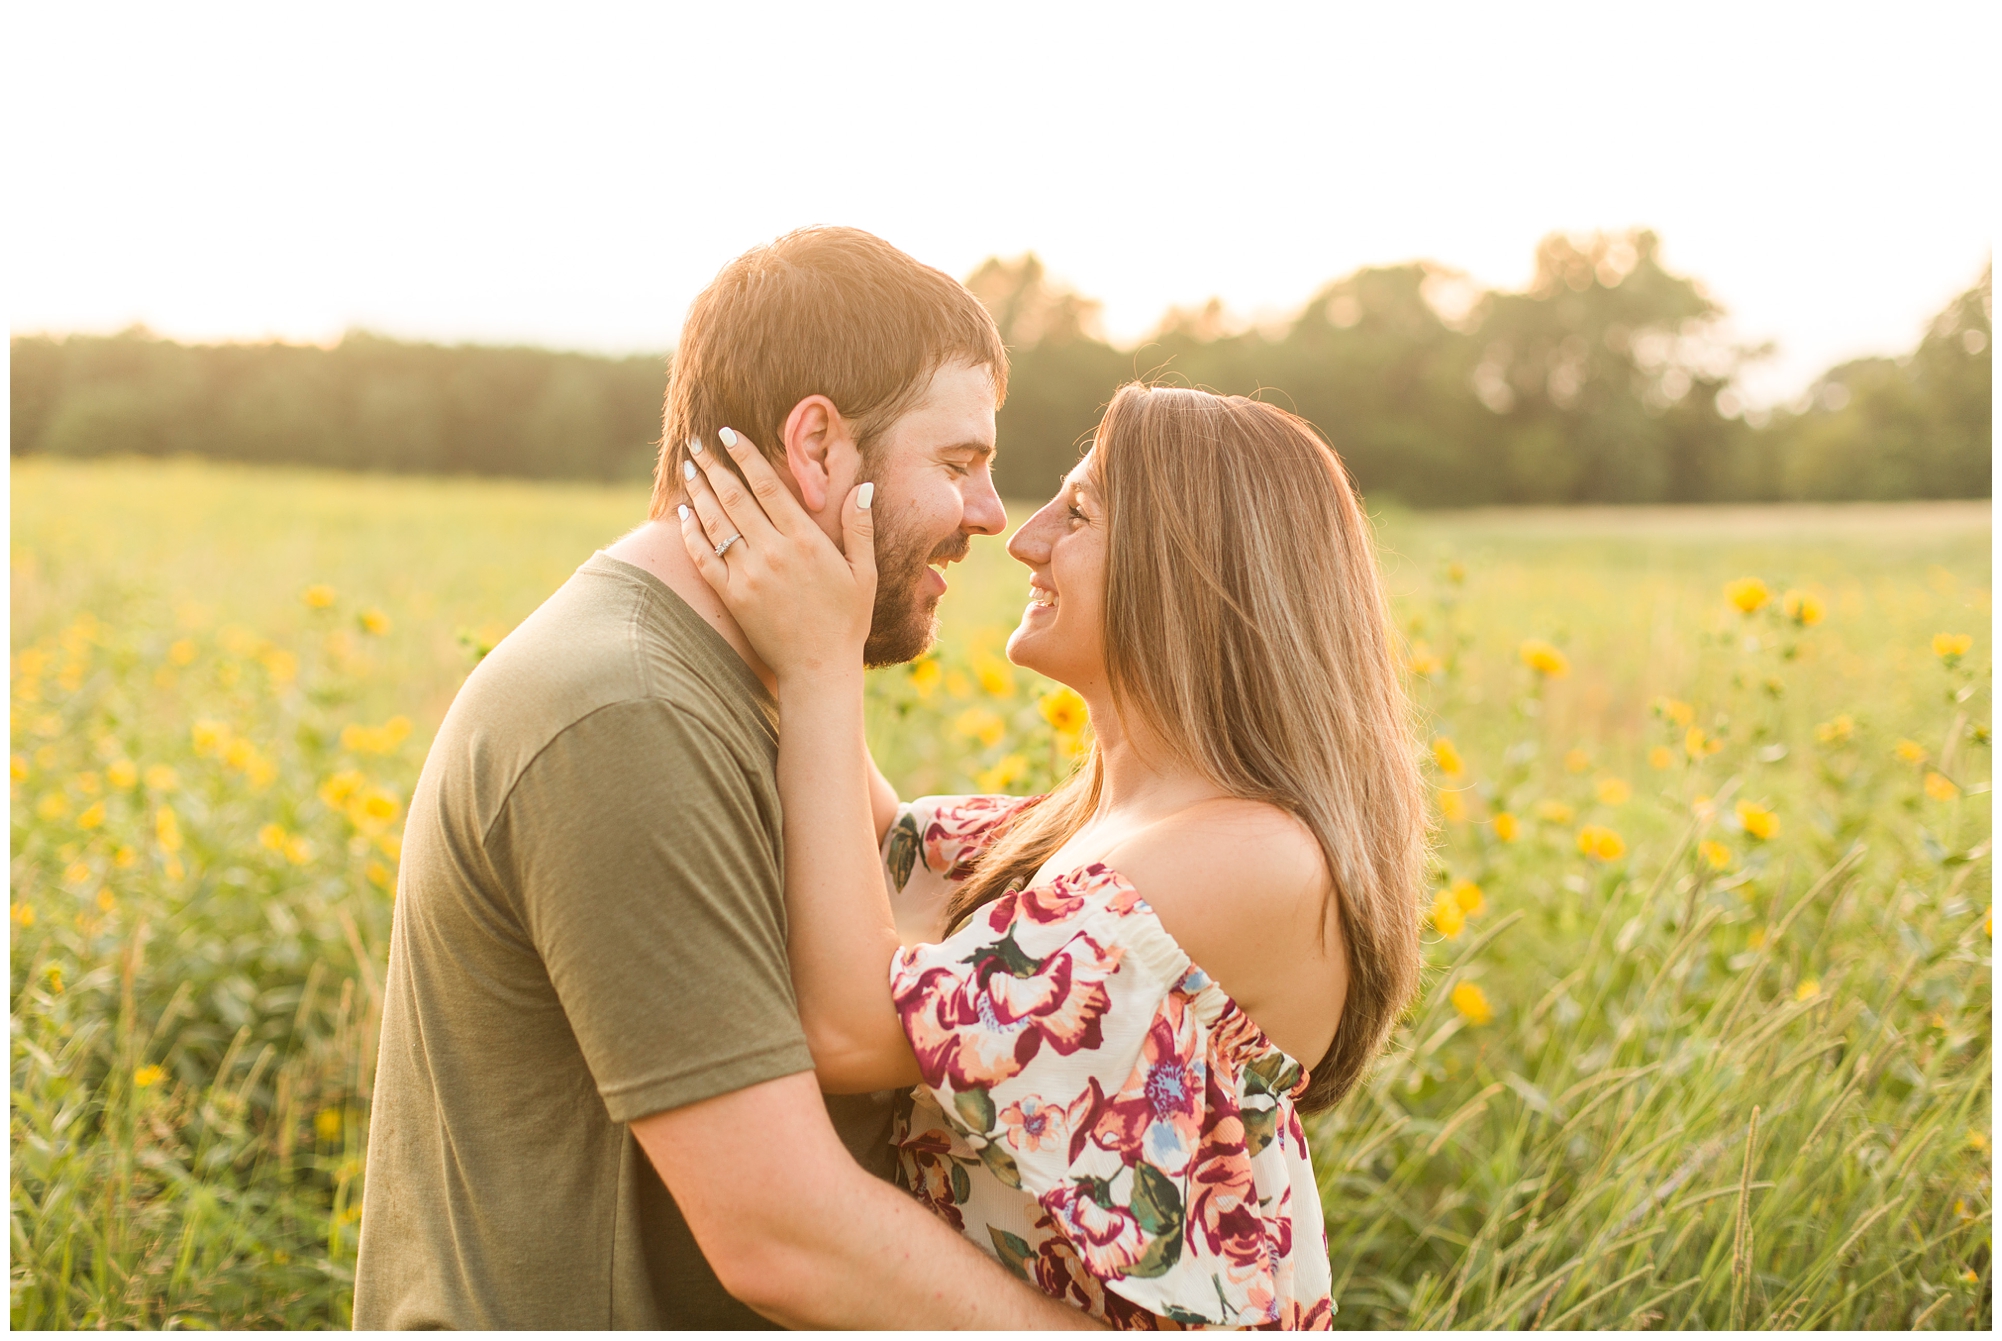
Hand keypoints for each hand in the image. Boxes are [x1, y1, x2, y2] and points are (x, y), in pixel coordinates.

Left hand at [677, 427, 876, 679]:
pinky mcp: (732, 595)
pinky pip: (703, 557)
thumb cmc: (847, 620)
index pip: (767, 486)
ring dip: (698, 491)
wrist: (818, 668)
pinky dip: (690, 532)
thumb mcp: (865, 573)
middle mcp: (773, 551)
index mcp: (806, 540)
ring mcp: (749, 574)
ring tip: (688, 468)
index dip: (745, 456)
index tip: (728, 434)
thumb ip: (860, 528)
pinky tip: (682, 513)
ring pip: (716, 522)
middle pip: (735, 497)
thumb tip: (862, 487)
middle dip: (713, 465)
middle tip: (696, 442)